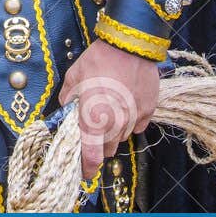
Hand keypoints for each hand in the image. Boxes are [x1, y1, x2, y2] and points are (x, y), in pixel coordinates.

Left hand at [58, 40, 159, 180]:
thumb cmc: (99, 59)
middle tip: (95, 129)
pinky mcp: (149, 110)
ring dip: (115, 130)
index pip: (91, 158)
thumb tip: (66, 108)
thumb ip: (68, 98)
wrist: (129, 44)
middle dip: (100, 145)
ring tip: (110, 109)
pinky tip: (125, 103)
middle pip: (108, 150)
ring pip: (123, 137)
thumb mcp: (74, 76)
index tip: (84, 173)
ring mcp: (134, 119)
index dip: (87, 169)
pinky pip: (138, 125)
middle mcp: (116, 125)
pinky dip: (131, 120)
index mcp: (94, 120)